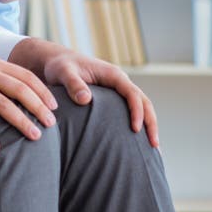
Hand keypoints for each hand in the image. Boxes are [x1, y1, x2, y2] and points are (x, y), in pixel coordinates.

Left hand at [42, 49, 159, 146]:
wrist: (57, 62)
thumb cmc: (60, 66)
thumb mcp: (64, 72)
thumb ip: (73, 84)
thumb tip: (86, 100)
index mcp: (112, 75)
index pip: (132, 93)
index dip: (137, 111)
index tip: (135, 129)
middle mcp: (119, 82)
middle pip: (144, 102)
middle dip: (150, 123)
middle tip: (154, 146)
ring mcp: (118, 90)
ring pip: (141, 107)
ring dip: (148, 126)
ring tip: (152, 149)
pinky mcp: (113, 99)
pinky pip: (129, 111)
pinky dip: (137, 124)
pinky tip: (137, 144)